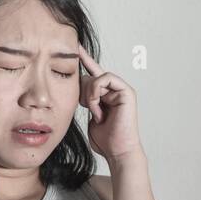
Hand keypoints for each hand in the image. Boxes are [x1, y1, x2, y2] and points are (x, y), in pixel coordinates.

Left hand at [78, 45, 142, 161]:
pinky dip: (96, 92)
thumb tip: (80, 87)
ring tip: (94, 110)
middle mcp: (115, 90)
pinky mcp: (127, 91)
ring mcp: (122, 90)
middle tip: (87, 107)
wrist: (117, 151)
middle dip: (83, 91)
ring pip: (97, 77)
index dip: (84, 60)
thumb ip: (87, 100)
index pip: (93, 73)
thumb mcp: (90, 116)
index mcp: (106, 95)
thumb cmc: (105, 140)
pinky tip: (97, 106)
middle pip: (90, 76)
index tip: (74, 47)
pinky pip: (105, 79)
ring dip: (90, 94)